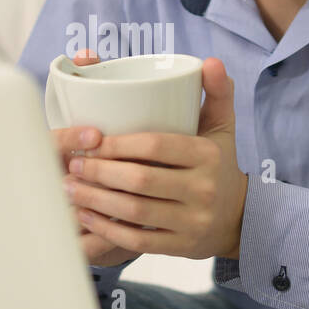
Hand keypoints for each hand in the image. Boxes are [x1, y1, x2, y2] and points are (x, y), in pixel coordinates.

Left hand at [64, 57, 247, 260]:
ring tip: (70, 189)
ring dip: (97, 200)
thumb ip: (216, 92)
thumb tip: (209, 61)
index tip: (90, 141)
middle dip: (100, 172)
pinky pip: (138, 241)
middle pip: (141, 180)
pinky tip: (86, 217)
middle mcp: (203, 189)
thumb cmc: (219, 164)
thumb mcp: (222, 127)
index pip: (156, 145)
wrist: (238, 218)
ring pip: (136, 211)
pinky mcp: (181, 247)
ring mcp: (192, 221)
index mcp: (208, 154)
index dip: (118, 144)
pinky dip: (108, 229)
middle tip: (72, 165)